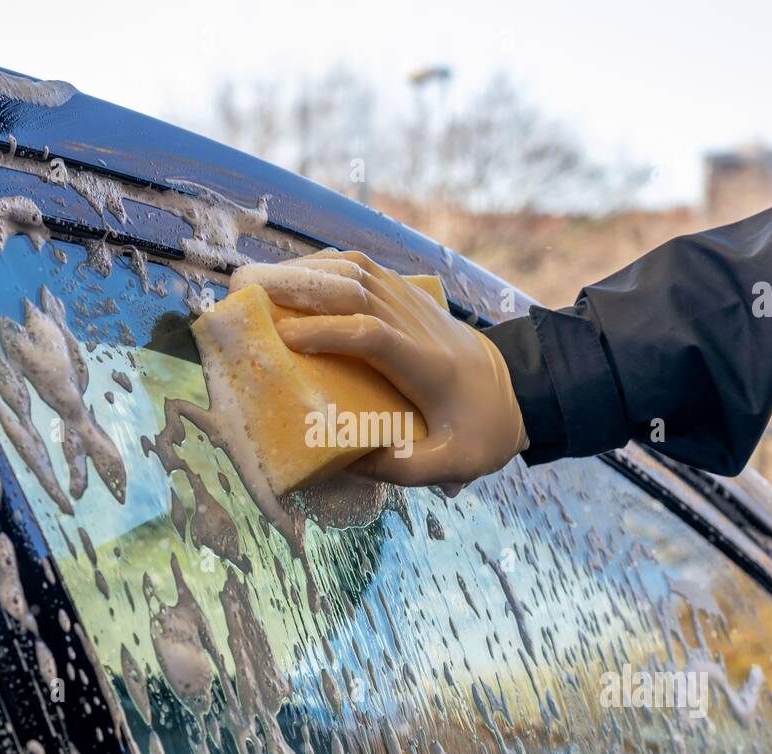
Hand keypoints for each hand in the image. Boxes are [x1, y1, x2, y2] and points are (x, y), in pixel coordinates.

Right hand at [229, 250, 528, 485]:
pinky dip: (328, 266)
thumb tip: (347, 462)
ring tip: (262, 279)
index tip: (286, 339)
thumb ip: (403, 470)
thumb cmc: (481, 432)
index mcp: (429, 367)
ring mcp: (416, 306)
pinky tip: (296, 276)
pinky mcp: (411, 299)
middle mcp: (419, 327)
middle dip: (302, 286)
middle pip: (359, 289)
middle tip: (250, 290)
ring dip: (309, 270)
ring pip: (359, 271)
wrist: (521, 391)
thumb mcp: (452, 465)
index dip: (329, 332)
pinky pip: (366, 269)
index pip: (374, 336)